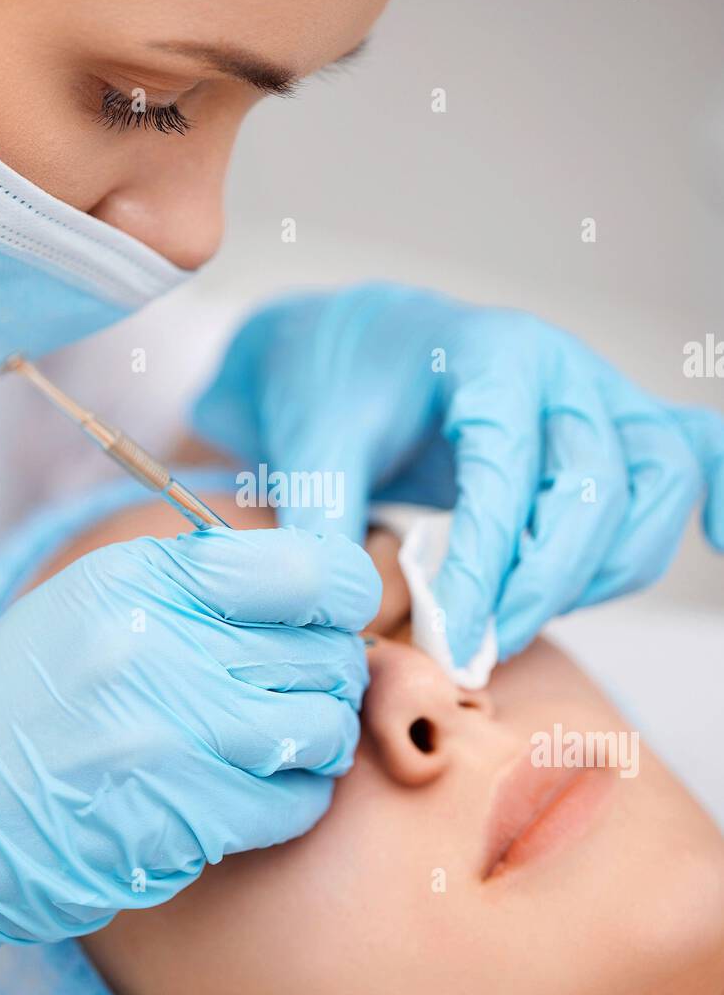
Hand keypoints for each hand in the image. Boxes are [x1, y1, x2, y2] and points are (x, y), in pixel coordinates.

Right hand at [0, 526, 378, 994]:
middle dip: (330, 674)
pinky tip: (253, 791)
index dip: (344, 595)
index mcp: (143, 581)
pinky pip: (297, 804)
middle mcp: (160, 649)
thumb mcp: (97, 601)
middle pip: (327, 654)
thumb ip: (202, 585)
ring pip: (325, 730)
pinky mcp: (181, 818)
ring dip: (320, 741)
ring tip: (280, 741)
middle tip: (297, 688)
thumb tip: (324, 587)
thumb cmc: (34, 700)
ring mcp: (170, 738)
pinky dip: (293, 799)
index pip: (308, 572)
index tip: (335, 616)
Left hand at [193, 281, 722, 662]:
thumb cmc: (340, 389)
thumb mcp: (312, 446)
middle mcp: (565, 369)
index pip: (509, 471)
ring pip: (658, 489)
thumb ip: (326, 524)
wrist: (362, 348)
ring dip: (603, 570)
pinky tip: (719, 541)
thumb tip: (351, 615)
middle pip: (601, 486)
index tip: (452, 639)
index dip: (485, 565)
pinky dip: (722, 496)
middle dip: (544, 582)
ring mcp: (603, 395)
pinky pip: (702, 451)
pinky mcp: (620, 424)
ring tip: (522, 612)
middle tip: (480, 645)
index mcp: (491, 356)